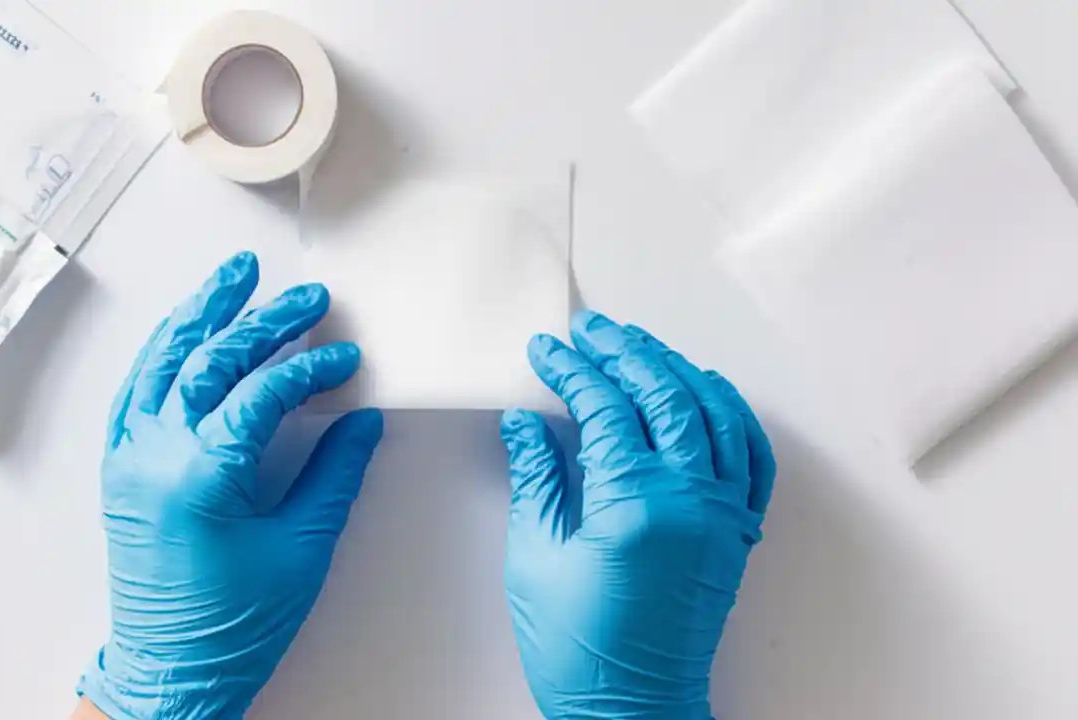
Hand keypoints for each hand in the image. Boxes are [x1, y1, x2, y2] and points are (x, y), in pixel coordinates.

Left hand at [78, 252, 384, 719]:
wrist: (169, 672)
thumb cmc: (235, 623)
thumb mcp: (301, 548)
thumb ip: (333, 474)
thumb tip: (361, 419)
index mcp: (201, 474)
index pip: (260, 393)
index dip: (308, 369)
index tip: (345, 358)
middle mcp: (155, 453)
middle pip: (209, 361)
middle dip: (261, 322)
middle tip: (306, 296)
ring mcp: (129, 457)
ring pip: (161, 362)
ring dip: (200, 314)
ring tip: (233, 276)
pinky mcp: (119, 468)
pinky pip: (134, 391)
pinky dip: (161, 353)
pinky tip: (183, 331)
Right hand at [500, 311, 775, 719]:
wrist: (633, 709)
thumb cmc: (578, 647)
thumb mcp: (536, 557)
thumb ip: (536, 477)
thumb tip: (525, 422)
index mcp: (634, 503)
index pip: (604, 407)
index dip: (570, 371)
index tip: (546, 350)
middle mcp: (691, 498)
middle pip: (663, 392)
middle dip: (624, 350)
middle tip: (590, 330)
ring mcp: (723, 513)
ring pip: (712, 412)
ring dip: (674, 368)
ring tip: (638, 344)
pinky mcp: (738, 532)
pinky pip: (752, 455)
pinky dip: (731, 413)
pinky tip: (705, 390)